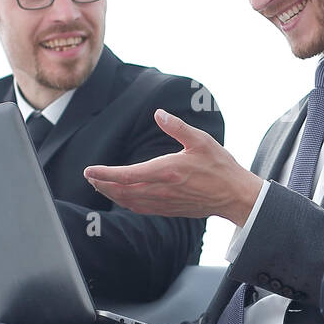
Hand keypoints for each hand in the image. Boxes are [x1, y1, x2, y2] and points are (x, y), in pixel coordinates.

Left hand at [83, 109, 262, 225]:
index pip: (127, 175)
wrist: (234, 195)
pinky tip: (121, 197)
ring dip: (112, 194)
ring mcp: (165, 203)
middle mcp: (162, 190)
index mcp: (167, 171)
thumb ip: (178, 127)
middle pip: (123, 190)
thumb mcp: (201, 141)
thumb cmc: (220, 166)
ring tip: (99, 185)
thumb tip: (159, 114)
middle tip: (89, 176)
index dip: (105, 173)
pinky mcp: (169, 210)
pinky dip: (126, 202)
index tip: (89, 170)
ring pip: (129, 201)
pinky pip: (141, 208)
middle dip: (102, 183)